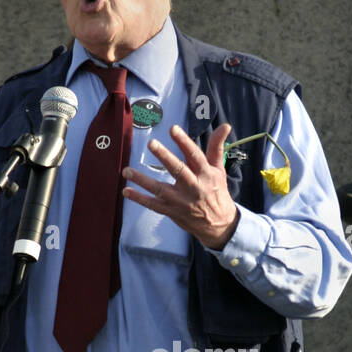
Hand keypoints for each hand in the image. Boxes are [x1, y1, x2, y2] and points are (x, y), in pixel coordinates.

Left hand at [122, 122, 238, 249]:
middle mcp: (193, 187)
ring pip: (160, 189)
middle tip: (152, 143)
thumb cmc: (216, 192)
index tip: (173, 129)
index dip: (184, 142)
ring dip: (142, 180)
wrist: (219, 225)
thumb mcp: (219, 169)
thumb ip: (217, 146)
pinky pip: (153, 205)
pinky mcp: (172, 212)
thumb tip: (225, 126)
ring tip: (126, 171)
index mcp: (206, 174)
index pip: (195, 155)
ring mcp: (181, 201)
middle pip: (178, 170)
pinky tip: (126, 191)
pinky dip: (139, 199)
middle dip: (165, 156)